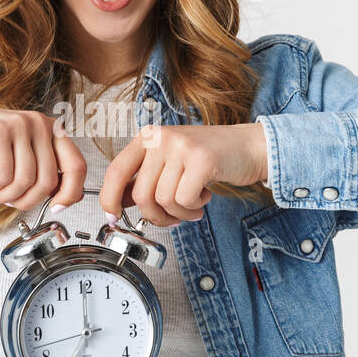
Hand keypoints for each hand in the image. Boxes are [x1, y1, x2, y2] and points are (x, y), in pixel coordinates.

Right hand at [0, 102, 87, 210]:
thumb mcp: (18, 160)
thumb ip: (41, 174)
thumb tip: (61, 200)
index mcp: (50, 130)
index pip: (77, 166)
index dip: (70, 193)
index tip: (56, 208)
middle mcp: (40, 124)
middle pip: (48, 182)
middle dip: (25, 201)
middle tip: (5, 198)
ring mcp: (20, 125)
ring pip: (25, 182)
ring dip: (4, 195)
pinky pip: (4, 177)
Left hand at [99, 123, 267, 226]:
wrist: (248, 147)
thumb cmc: (209, 159)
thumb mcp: (170, 164)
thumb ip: (145, 180)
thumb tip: (119, 204)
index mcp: (148, 138)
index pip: (116, 170)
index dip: (109, 198)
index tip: (113, 216)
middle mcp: (161, 138)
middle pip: (141, 194)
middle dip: (155, 216)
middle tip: (171, 219)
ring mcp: (181, 146)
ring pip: (163, 200)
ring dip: (179, 213)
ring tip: (193, 205)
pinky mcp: (201, 159)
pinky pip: (184, 200)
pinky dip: (193, 208)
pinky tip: (203, 197)